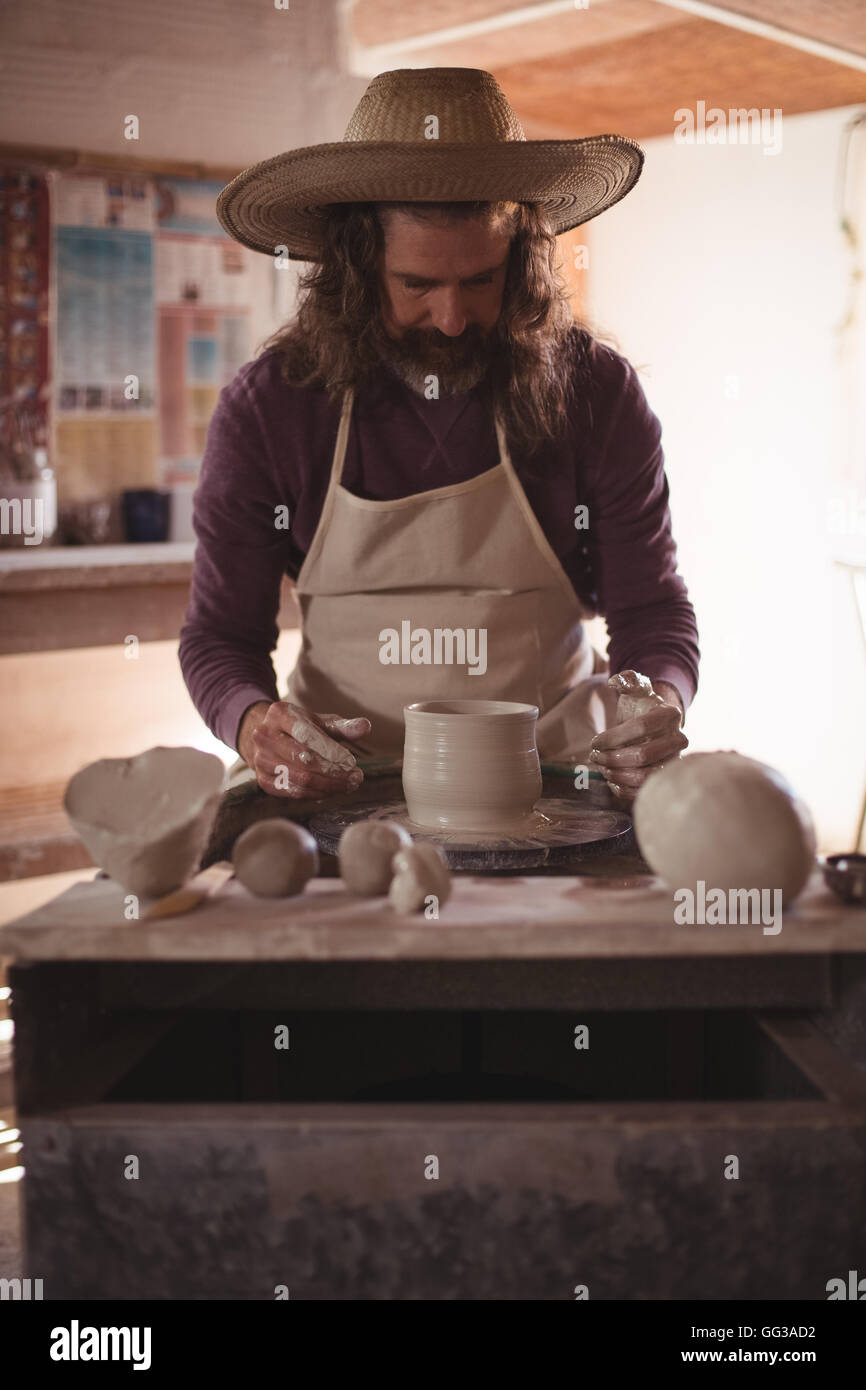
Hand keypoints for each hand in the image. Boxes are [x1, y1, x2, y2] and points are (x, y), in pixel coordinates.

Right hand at [238, 700, 371, 798]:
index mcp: (279, 714)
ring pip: (300, 778)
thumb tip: (365, 727)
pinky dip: (317, 793)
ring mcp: (261, 760)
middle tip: (357, 777)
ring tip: (349, 784)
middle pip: (303, 760)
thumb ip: (344, 726)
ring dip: (329, 785)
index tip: (352, 761)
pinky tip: (333, 790)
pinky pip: (294, 792)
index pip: (306, 735)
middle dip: (334, 772)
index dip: (330, 750)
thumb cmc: (300, 729)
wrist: (268, 738)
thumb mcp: (321, 722)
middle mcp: (264, 736)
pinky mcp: (263, 780)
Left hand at [589, 672, 687, 803]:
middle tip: (594, 756)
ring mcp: (674, 761)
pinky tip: (611, 780)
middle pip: (642, 755)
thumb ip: (627, 680)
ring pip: (644, 776)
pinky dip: (624, 789)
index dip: (613, 736)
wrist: (657, 727)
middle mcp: (678, 740)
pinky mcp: (666, 778)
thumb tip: (616, 681)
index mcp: (670, 714)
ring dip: (617, 774)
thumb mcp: (635, 689)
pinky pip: (644, 790)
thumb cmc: (641, 708)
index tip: (594, 741)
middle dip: (612, 757)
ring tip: (601, 768)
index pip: (640, 727)